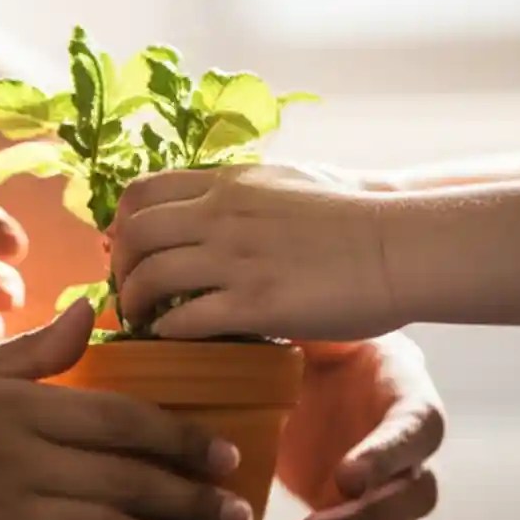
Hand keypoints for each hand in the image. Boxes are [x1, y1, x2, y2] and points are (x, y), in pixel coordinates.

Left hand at [111, 164, 399, 340]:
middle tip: (127, 292)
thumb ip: (244, 190)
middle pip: (134, 234)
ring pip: (150, 277)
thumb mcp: (288, 179)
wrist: (399, 244)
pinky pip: (185, 320)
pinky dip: (165, 331)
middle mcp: (221, 215)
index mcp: (228, 182)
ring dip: (134, 303)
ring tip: (139, 321)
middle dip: (119, 267)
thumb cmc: (356, 212)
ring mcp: (236, 259)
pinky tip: (170, 340)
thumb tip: (219, 198)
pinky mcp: (256, 303)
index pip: (142, 191)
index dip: (122, 224)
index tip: (128, 250)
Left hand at [278, 336, 442, 519]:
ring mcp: (395, 489)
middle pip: (415, 491)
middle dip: (366, 518)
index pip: (415, 427)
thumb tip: (254, 318)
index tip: (345, 477)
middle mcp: (409, 447)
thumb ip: (297, 330)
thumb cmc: (312, 347)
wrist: (307, 379)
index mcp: (403, 393)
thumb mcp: (308, 331)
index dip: (386, 455)